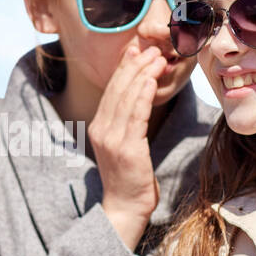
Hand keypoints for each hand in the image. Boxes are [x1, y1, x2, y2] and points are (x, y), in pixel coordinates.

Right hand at [89, 45, 165, 251]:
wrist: (125, 207)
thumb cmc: (130, 177)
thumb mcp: (125, 145)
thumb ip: (128, 122)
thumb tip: (140, 99)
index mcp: (98, 127)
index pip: (111, 90)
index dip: (123, 68)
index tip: (136, 50)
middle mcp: (101, 130)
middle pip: (117, 90)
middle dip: (134, 66)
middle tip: (151, 48)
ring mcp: (111, 139)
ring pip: (126, 98)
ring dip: (142, 75)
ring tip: (157, 59)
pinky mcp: (126, 148)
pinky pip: (135, 115)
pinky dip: (143, 95)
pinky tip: (152, 80)